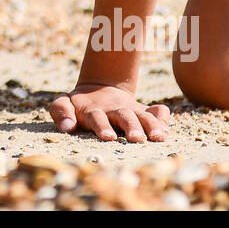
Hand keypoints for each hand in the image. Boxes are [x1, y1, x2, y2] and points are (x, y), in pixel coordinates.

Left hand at [48, 82, 170, 141]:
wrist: (99, 88)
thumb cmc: (79, 104)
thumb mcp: (64, 103)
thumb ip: (61, 112)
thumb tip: (68, 127)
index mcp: (93, 110)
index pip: (97, 118)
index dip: (102, 126)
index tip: (108, 137)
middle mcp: (114, 110)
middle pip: (124, 116)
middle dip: (131, 126)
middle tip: (136, 139)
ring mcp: (131, 110)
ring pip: (143, 116)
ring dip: (151, 125)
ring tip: (159, 137)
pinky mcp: (144, 112)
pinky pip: (158, 111)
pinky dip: (163, 118)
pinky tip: (167, 128)